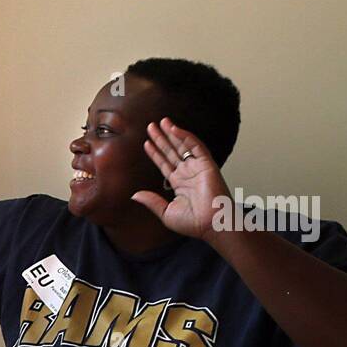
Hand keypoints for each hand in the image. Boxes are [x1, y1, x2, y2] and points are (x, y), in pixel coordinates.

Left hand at [131, 117, 231, 241]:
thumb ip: (151, 202)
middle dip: (161, 139)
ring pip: (182, 146)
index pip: (165, 164)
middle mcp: (188, 173)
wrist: (212, 224)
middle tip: (151, 126)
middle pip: (172, 151)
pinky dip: (185, 136)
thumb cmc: (193, 223)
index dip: (156, 153)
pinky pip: (195, 146)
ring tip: (161, 122)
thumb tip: (135, 195)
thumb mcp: (166, 213)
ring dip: (171, 133)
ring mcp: (197, 167)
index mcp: (180, 184)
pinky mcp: (207, 164)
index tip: (147, 143)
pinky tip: (174, 128)